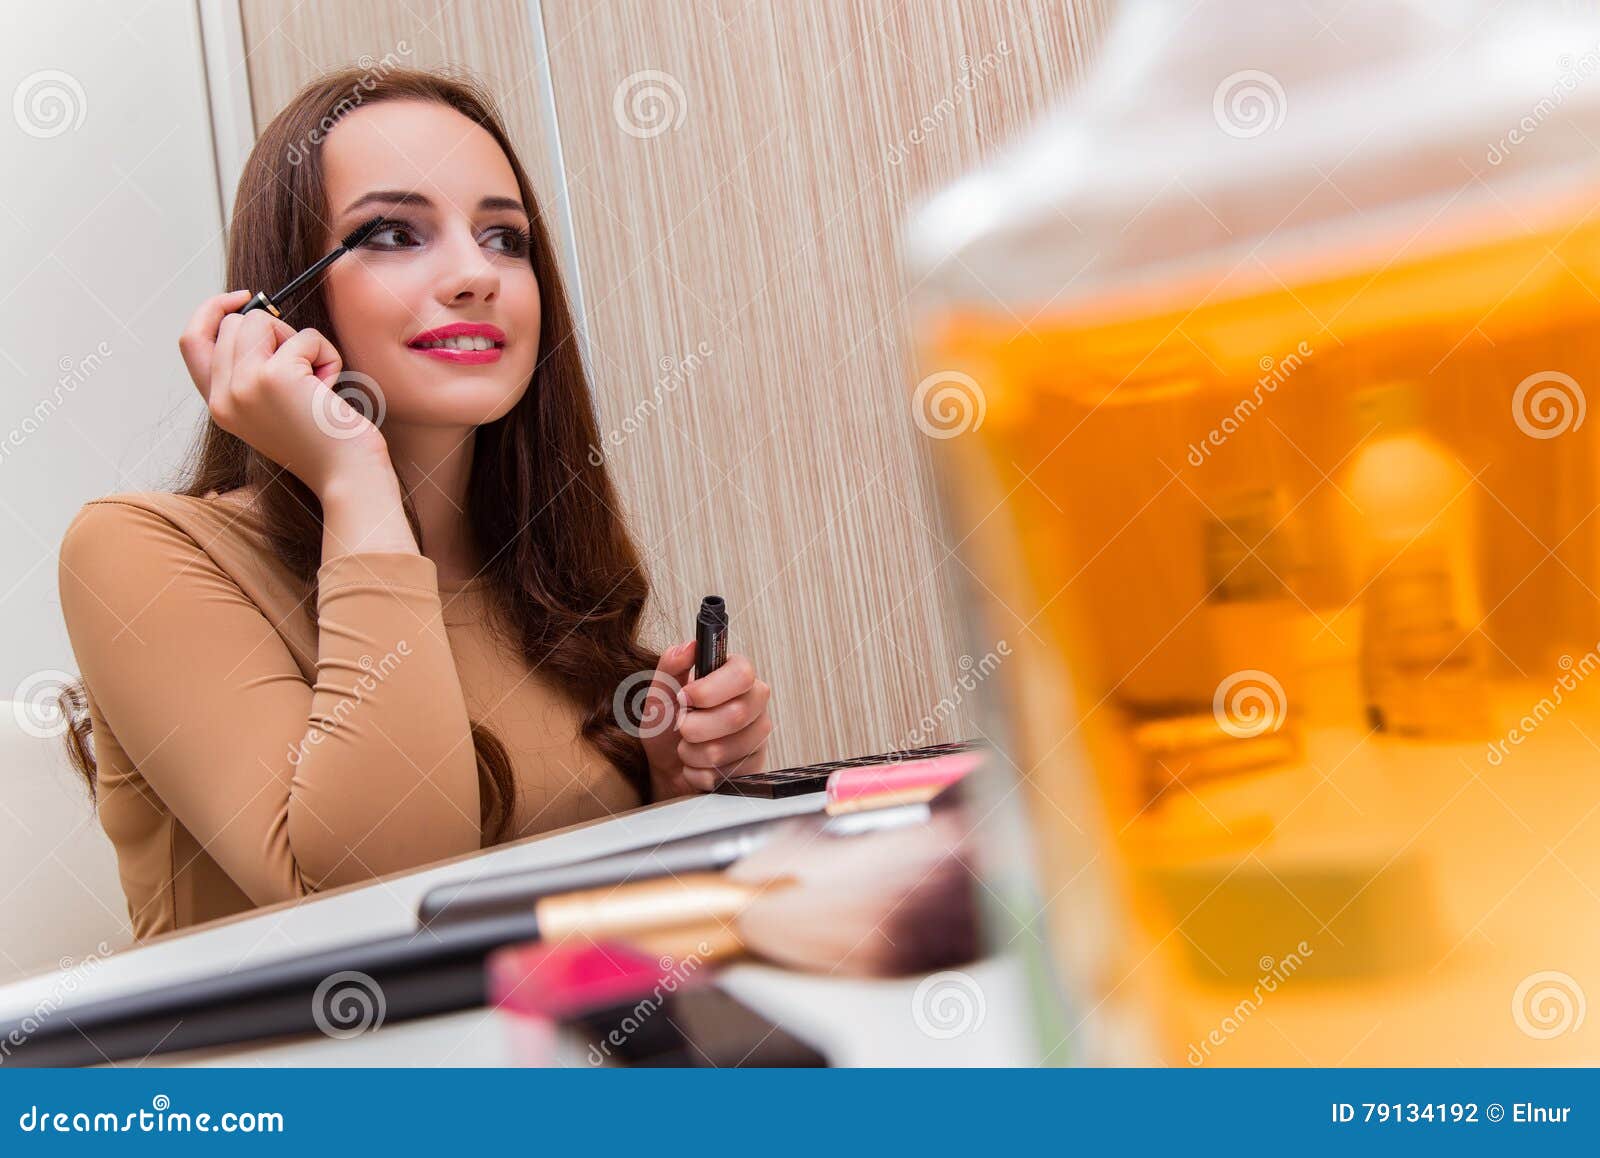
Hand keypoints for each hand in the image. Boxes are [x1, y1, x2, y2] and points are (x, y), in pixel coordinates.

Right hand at [178, 292, 388, 496]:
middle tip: (304, 372)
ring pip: (262, 320)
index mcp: (219, 405)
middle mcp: (222, 396)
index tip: (244, 298)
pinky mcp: (274, 377)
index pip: (190, 341)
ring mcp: (243, 385)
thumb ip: (250, 370)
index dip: (211, 310)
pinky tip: (330, 390)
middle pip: (234, 323)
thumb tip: (251, 316)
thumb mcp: (272, 406)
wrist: (347, 476)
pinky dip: (327, 355)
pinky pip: (304, 336)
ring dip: (301, 342)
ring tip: (316, 382)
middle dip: (276, 333)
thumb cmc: (323, 440)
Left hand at [639, 641, 772, 796]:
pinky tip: (697, 766)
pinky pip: (726, 775)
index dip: (711, 689)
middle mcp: (754, 703)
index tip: (685, 696)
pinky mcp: (754, 767)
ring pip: (728, 748)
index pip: (742, 674)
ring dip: (692, 752)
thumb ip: (671, 666)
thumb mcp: (660, 692)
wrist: (664, 768)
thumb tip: (689, 647)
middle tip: (680, 726)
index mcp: (735, 676)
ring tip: (686, 748)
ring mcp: (757, 736)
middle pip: (737, 714)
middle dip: (695, 726)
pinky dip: (699, 773)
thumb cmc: (666, 725)